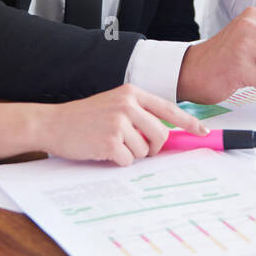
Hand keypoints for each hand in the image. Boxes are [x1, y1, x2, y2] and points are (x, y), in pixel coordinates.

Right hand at [40, 85, 208, 165]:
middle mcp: (127, 105)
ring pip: (145, 150)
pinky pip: (128, 160)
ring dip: (132, 154)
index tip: (202, 132)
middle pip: (161, 134)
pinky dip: (118, 161)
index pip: (169, 108)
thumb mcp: (114, 105)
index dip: (188, 122)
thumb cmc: (84, 118)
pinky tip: (103, 151)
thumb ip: (139, 114)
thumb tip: (166, 134)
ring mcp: (118, 123)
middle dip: (155, 147)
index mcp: (131, 93)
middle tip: (141, 149)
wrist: (52, 123)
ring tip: (112, 145)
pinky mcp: (109, 141)